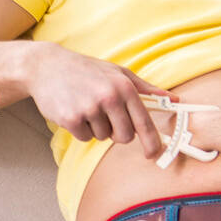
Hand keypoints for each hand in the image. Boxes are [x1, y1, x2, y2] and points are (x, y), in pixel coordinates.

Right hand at [27, 43, 179, 156]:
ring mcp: (89, 108)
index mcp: (124, 87)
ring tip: (85, 106)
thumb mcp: (118, 72)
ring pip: (103, 137)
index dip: (152, 142)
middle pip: (125, 136)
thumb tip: (174, 99)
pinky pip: (84, 137)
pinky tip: (73, 110)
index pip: (144, 122)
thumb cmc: (87, 70)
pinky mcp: (71, 118)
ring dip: (96, 127)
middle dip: (117, 132)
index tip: (154, 154)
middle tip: (106, 116)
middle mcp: (109, 97)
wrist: (47, 66)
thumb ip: (146, 88)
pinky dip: (80, 129)